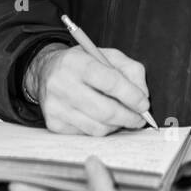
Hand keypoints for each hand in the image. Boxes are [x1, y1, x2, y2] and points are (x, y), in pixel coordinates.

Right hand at [26, 44, 150, 135]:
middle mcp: (62, 84)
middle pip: (105, 110)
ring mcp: (56, 107)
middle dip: (129, 117)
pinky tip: (103, 119)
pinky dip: (101, 129)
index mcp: (76, 62)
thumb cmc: (82, 64)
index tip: (144, 104)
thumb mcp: (107, 56)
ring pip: (98, 127)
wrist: (46, 72)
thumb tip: (142, 96)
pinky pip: (88, 134)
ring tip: (122, 118)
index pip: (110, 82)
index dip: (132, 96)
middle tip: (140, 118)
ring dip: (117, 125)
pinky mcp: (54, 124)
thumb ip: (131, 70)